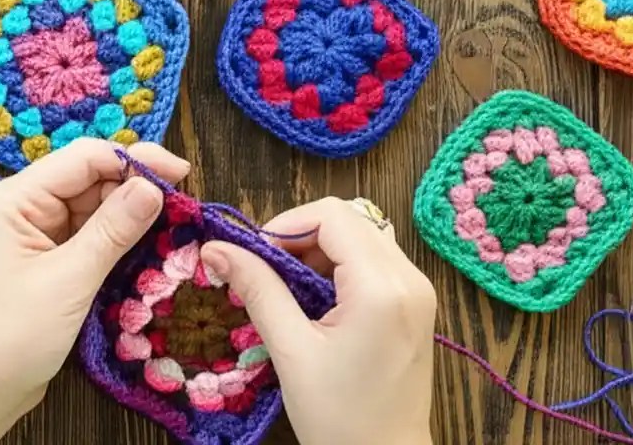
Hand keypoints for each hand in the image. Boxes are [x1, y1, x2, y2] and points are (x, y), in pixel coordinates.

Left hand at [0, 139, 189, 444]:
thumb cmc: (9, 338)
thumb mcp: (68, 281)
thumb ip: (113, 230)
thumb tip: (153, 186)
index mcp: (13, 199)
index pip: (82, 158)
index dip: (134, 160)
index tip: (182, 175)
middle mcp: (20, 208)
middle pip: (88, 180)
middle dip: (134, 188)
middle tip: (184, 207)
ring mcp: (31, 237)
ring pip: (91, 210)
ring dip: (128, 217)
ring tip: (174, 226)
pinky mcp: (43, 264)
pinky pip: (85, 238)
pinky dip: (115, 242)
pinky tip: (145, 249)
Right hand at [199, 198, 436, 444]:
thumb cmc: (339, 417)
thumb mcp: (291, 350)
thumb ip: (257, 289)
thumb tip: (214, 247)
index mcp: (382, 287)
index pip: (332, 215)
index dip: (285, 225)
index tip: (255, 258)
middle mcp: (409, 278)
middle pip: (348, 220)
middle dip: (300, 237)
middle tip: (267, 275)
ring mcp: (418, 290)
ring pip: (361, 236)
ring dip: (319, 251)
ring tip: (289, 292)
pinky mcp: (415, 304)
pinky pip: (374, 261)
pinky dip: (340, 267)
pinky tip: (317, 303)